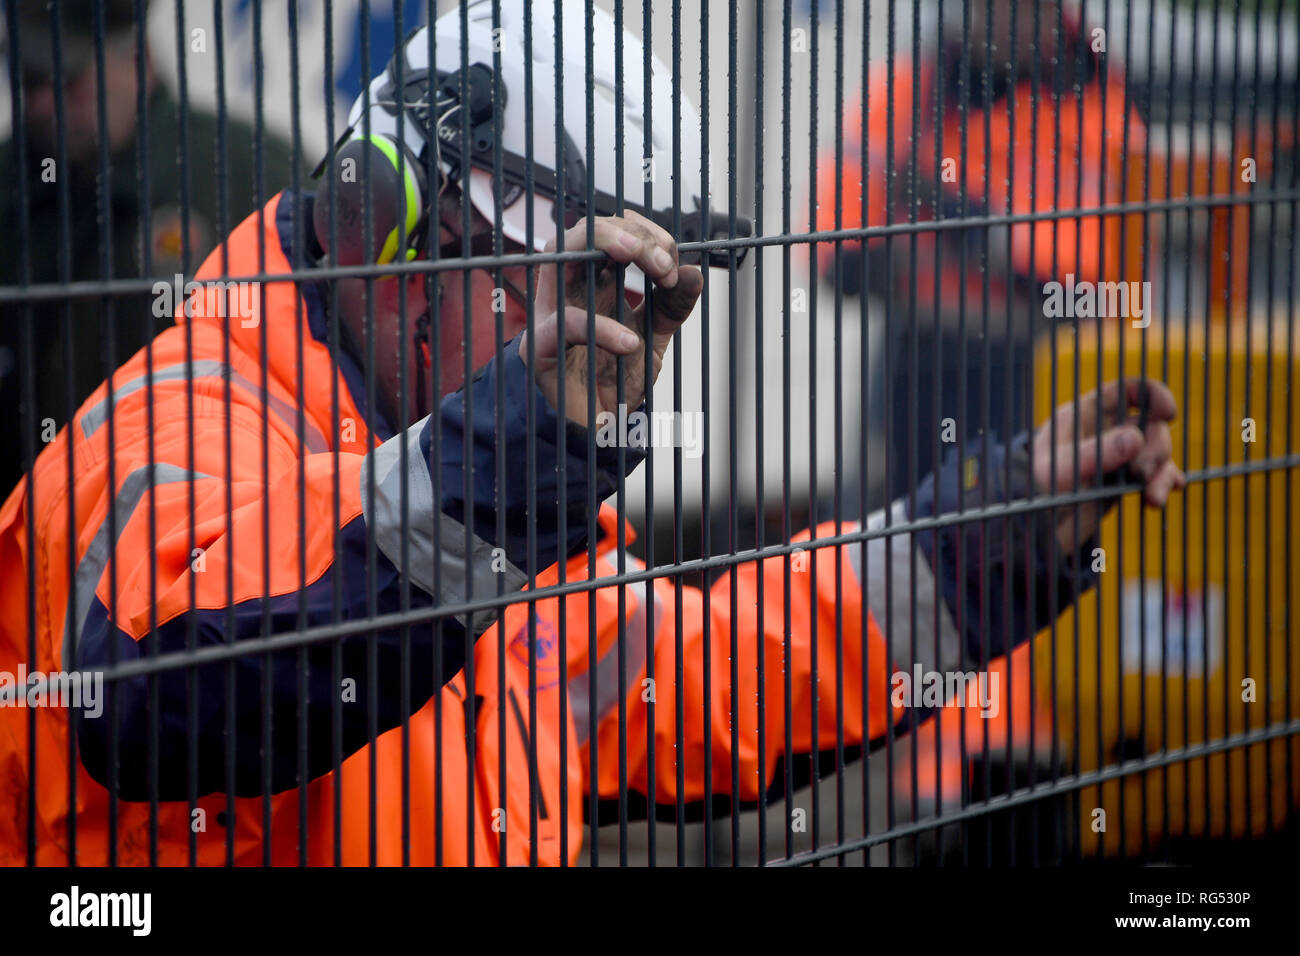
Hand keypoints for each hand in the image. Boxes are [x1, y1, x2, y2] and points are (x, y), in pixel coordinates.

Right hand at [519, 211, 703, 424]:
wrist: (596, 430)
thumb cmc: (613, 378)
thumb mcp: (654, 337)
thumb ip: (671, 305)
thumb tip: (695, 272)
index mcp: (594, 281)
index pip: (612, 231)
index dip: (646, 233)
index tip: (674, 263)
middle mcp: (569, 289)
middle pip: (583, 231)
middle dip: (628, 233)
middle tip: (664, 262)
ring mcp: (549, 314)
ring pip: (558, 255)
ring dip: (603, 246)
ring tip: (648, 265)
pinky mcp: (540, 348)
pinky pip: (563, 325)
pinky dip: (600, 328)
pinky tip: (630, 343)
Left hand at [1032, 378, 1187, 553]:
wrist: (1031, 525)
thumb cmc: (1035, 489)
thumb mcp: (1060, 471)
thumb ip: (1096, 454)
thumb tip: (1137, 438)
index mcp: (1085, 414)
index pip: (1126, 390)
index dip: (1153, 394)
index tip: (1168, 414)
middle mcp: (1105, 430)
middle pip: (1150, 425)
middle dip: (1155, 448)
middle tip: (1140, 472)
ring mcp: (1118, 454)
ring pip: (1157, 452)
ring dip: (1162, 472)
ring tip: (1153, 498)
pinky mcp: (1125, 478)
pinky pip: (1156, 474)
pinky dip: (1163, 483)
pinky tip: (1164, 494)